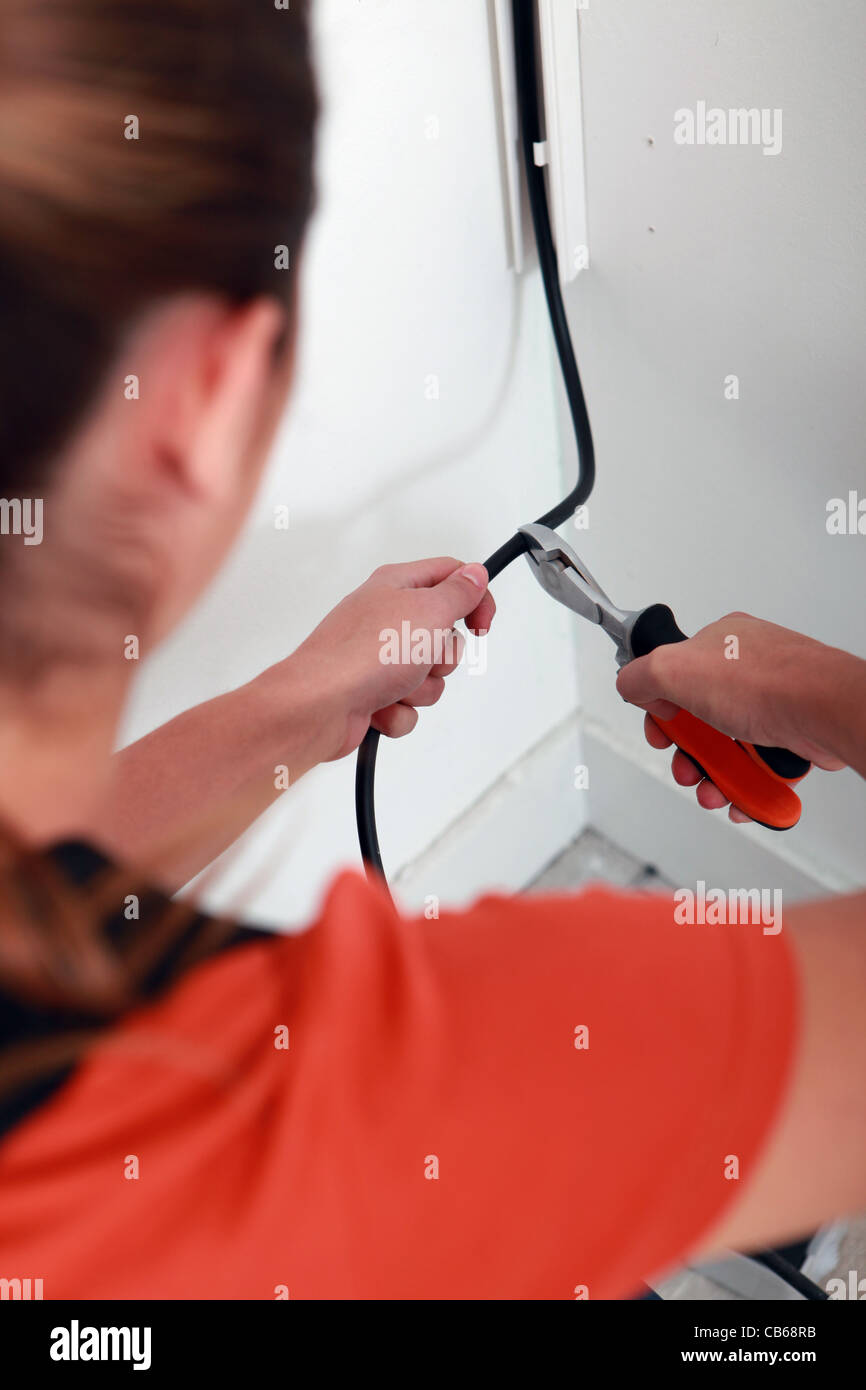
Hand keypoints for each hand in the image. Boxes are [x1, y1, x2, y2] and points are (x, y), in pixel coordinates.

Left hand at [287, 558, 494, 760]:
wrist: (319, 706)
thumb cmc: (364, 654)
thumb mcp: (428, 611)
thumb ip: (459, 592)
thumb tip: (475, 574)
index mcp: (396, 585)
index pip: (450, 576)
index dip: (474, 598)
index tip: (482, 624)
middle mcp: (385, 617)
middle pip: (444, 635)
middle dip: (442, 657)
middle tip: (422, 655)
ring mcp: (377, 657)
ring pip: (429, 676)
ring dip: (420, 689)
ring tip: (395, 685)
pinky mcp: (372, 692)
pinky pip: (408, 705)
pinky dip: (399, 711)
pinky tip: (379, 706)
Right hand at [615, 612, 845, 821]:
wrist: (824, 709)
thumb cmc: (766, 682)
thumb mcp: (674, 669)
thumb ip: (640, 675)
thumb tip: (630, 685)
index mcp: (718, 643)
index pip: (673, 675)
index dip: (660, 710)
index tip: (660, 732)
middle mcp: (745, 670)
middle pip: (699, 719)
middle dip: (687, 753)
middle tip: (686, 769)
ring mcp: (770, 702)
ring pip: (728, 746)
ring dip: (713, 775)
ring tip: (712, 792)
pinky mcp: (790, 733)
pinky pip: (758, 764)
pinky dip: (745, 785)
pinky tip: (739, 797)